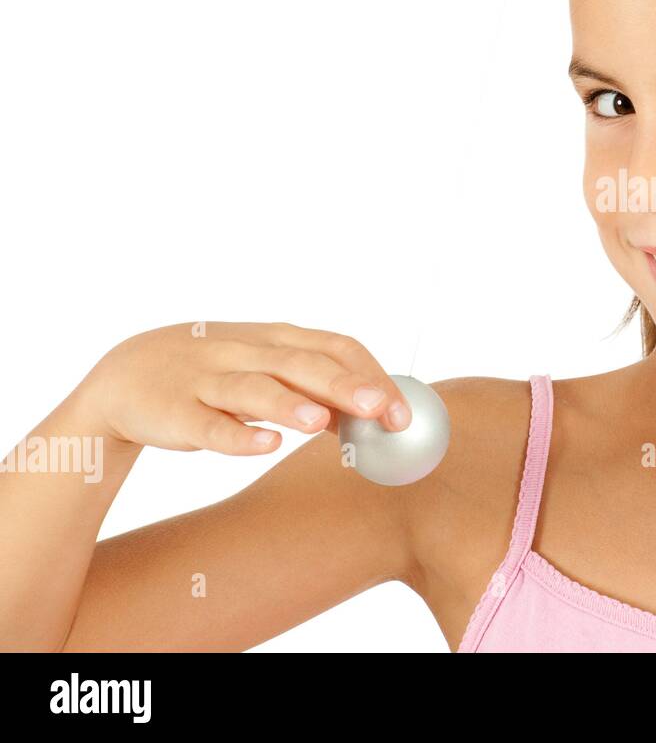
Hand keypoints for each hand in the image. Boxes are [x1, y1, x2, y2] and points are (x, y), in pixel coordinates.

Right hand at [69, 321, 411, 455]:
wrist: (125, 376)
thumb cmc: (216, 375)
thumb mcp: (269, 371)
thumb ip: (320, 388)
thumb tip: (379, 414)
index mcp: (276, 339)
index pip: (334, 347)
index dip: (371, 376)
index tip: (401, 412)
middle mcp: (246, 352)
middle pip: (300, 364)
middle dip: (343, 386)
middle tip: (380, 411)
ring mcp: (207, 380)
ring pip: (253, 389)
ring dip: (289, 404)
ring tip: (321, 422)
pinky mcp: (176, 413)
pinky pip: (208, 426)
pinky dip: (237, 436)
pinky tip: (266, 445)